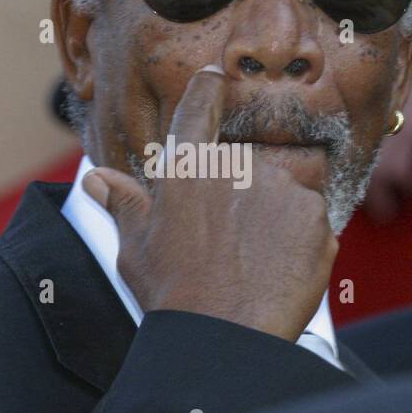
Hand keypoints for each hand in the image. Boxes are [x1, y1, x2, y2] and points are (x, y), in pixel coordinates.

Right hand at [81, 66, 335, 341]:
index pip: (200, 107)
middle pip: (246, 168)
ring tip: (251, 266)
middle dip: (243, 199)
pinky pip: (310, 223)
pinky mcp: (316, 216)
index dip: (210, 88)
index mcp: (189, 167)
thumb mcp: (136, 247)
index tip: (217, 75)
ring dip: (272, 222)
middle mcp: (236, 166)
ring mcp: (280, 188)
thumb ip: (124, 203)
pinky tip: (276, 272)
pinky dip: (299, 244)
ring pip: (281, 195)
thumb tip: (96, 178)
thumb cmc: (172, 294)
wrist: (222, 337)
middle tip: (228, 248)